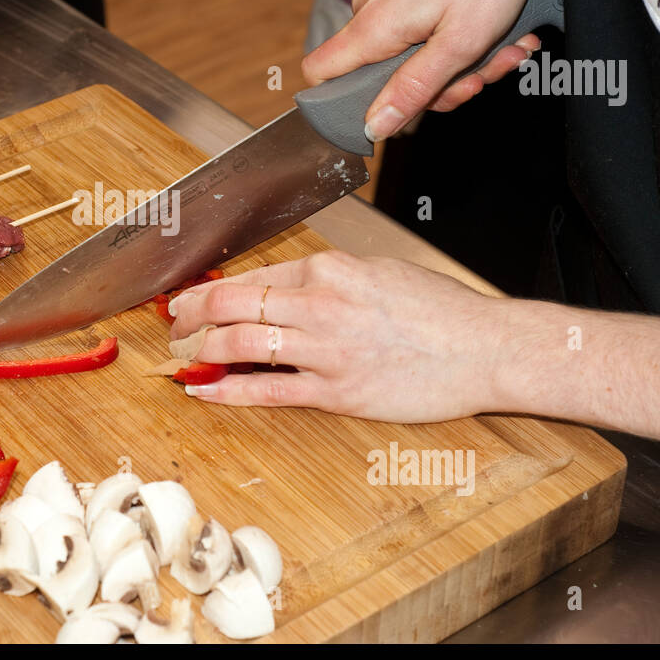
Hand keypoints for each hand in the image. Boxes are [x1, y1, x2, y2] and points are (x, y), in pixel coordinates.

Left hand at [166, 251, 508, 421]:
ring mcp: (327, 349)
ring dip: (200, 351)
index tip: (189, 299)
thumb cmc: (439, 311)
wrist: (485, 348)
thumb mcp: (377, 272)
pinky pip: (268, 392)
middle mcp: (321, 303)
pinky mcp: (337, 391)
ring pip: (239, 346)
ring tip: (182, 356)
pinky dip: (228, 392)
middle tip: (173, 326)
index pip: (250, 276)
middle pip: (231, 305)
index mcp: (330, 268)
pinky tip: (204, 391)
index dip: (208, 290)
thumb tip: (282, 289)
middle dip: (190, 316)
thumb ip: (328, 280)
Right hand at [300, 0, 567, 140]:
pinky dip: (464, 39)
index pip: (319, 73)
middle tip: (479, 78)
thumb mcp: (458, 44)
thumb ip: (413, 90)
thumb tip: (374, 125)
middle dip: (437, 87)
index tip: (387, 113)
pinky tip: (501, 35)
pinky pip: (428, 30)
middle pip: (383, 76)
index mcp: (372, 27)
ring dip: (463, 65)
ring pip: (414, 55)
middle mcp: (372, 10)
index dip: (340, 102)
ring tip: (504, 50)